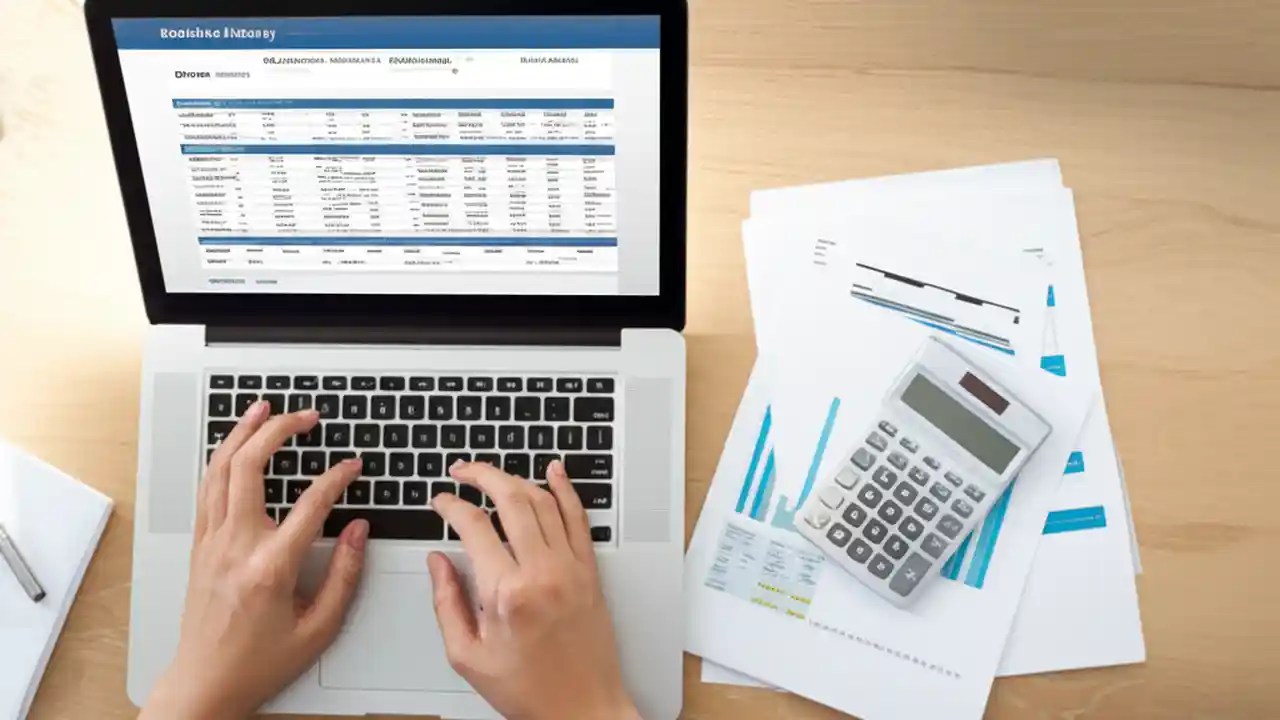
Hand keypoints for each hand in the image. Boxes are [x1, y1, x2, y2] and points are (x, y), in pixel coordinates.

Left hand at [142, 401, 369, 719]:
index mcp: (269, 568)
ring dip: (241, 433)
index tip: (353, 466)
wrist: (204, 683)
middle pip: (250, 467)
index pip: (310, 504)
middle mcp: (234, 547)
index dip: (337, 477)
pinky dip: (222, 459)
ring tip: (262, 410)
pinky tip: (234, 447)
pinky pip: (207, 489)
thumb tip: (356, 531)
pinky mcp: (199, 546)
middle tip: (305, 417)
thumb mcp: (318, 628)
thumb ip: (344, 575)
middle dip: (279, 431)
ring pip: (219, 470)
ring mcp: (211, 543)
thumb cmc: (258, 662)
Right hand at [430, 461, 639, 719]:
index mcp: (506, 593)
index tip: (441, 501)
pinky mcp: (589, 570)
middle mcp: (542, 572)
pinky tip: (554, 472)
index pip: (474, 526)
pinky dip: (566, 489)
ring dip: (516, 478)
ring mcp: (570, 568)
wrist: (582, 708)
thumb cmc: (528, 690)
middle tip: (462, 471)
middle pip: (510, 499)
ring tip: (493, 473)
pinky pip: (578, 518)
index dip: (451, 506)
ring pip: (543, 501)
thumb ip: (446, 602)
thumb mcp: (468, 655)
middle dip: (482, 475)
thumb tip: (437, 562)